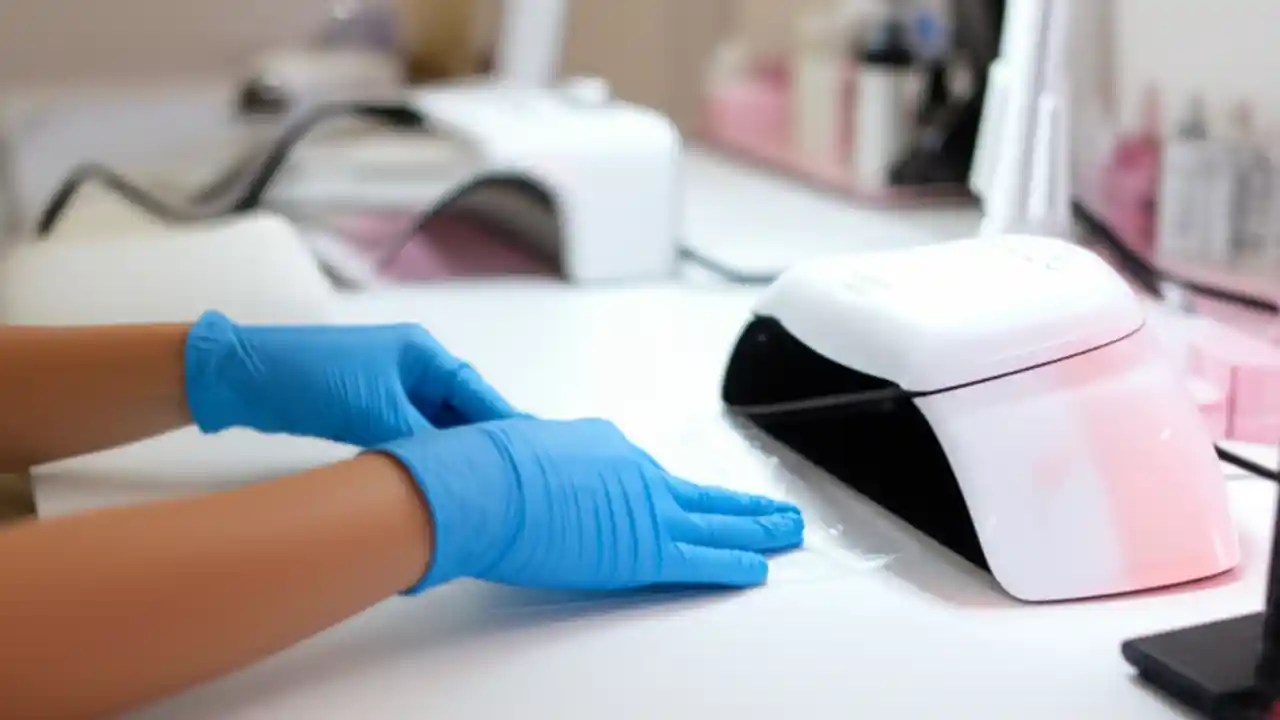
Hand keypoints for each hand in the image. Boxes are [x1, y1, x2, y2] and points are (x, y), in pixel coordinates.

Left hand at [185, 311, 516, 445]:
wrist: (243, 378)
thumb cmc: (311, 378)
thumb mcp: (375, 412)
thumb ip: (422, 440)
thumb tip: (456, 471)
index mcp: (420, 353)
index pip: (475, 392)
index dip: (504, 421)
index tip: (535, 447)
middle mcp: (410, 366)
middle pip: (459, 408)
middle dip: (483, 439)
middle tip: (514, 471)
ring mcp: (387, 387)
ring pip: (434, 426)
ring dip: (452, 451)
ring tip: (483, 482)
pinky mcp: (364, 409)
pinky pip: (409, 435)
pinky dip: (423, 454)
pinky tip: (437, 477)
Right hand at [378, 418, 804, 592]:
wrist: (482, 481)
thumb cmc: (481, 466)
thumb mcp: (511, 450)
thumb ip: (529, 464)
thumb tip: (515, 471)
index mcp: (599, 446)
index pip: (644, 475)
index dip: (667, 492)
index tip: (683, 498)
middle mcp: (632, 471)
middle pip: (696, 493)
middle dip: (738, 504)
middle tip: (772, 510)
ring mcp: (645, 508)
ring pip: (714, 520)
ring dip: (755, 529)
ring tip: (786, 532)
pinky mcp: (647, 547)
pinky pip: (702, 557)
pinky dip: (732, 563)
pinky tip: (757, 569)